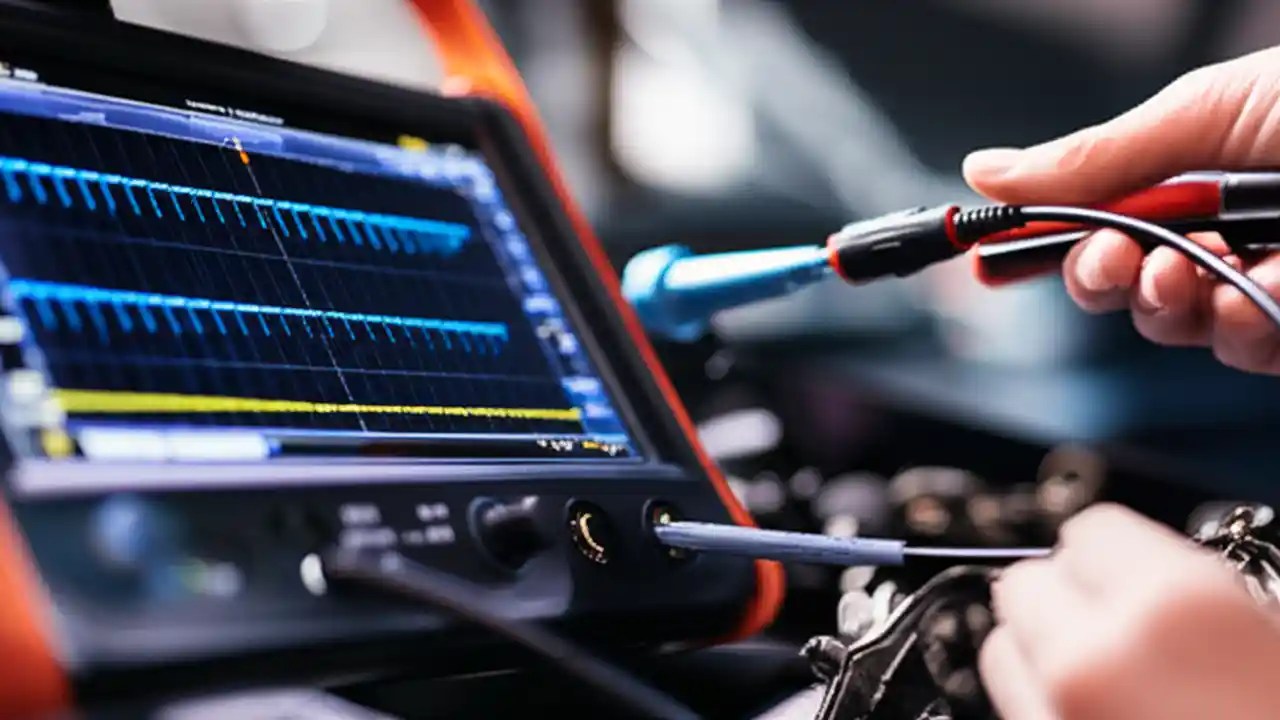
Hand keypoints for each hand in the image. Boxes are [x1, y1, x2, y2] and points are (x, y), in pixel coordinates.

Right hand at [962, 46, 1279, 373]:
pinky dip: (1250, 322)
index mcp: (1190, 175)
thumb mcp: (1205, 115)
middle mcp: (1221, 230)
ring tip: (1199, 269)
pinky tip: (1275, 285)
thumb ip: (1095, 157)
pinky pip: (1248, 347)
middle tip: (1118, 262)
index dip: (1037, 246)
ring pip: (1177, 326)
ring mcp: (1266, 280)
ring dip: (1173, 304)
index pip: (1091, 220)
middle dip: (1104, 280)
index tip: (990, 263)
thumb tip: (990, 170)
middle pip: (1122, 287)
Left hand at [980, 503, 1279, 719]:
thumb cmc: (1277, 714)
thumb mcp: (1270, 636)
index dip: (1116, 553)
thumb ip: (1195, 589)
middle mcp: (1094, 656)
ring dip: (1041, 647)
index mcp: (1176, 606)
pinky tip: (1092, 710)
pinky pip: (1008, 699)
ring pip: (1002, 642)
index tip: (1134, 573)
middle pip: (1027, 580)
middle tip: (1121, 630)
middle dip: (1068, 597)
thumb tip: (1144, 569)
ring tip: (1105, 676)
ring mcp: (1050, 714)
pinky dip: (1035, 695)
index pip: (1089, 529)